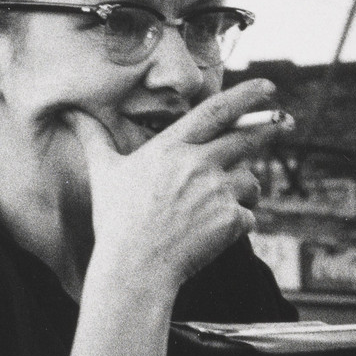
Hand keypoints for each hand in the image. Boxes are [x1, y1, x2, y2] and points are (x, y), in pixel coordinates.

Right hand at [68, 79, 283, 293]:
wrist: (135, 268)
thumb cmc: (116, 220)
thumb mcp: (103, 173)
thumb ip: (93, 137)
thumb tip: (70, 113)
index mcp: (171, 147)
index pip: (216, 111)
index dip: (245, 95)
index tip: (268, 87)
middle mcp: (199, 164)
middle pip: (247, 138)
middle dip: (271, 126)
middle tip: (286, 120)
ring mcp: (218, 193)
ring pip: (251, 181)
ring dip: (245, 188)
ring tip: (222, 202)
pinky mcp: (231, 222)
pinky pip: (249, 217)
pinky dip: (239, 223)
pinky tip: (216, 234)